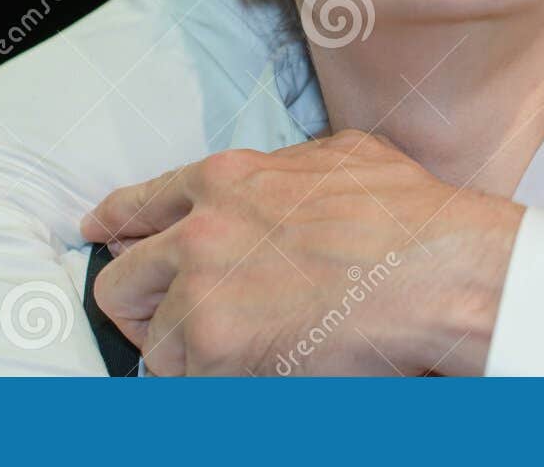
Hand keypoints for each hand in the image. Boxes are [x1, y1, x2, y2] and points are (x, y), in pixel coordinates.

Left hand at [79, 130, 524, 375]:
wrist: (439, 272)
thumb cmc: (410, 216)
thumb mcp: (341, 156)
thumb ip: (285, 168)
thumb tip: (275, 182)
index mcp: (227, 179)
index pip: (138, 205)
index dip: (116, 226)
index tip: (104, 237)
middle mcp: (200, 233)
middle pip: (119, 282)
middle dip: (136, 307)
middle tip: (164, 325)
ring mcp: (203, 296)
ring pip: (154, 346)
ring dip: (188, 357)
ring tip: (239, 359)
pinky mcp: (217, 354)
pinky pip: (190, 386)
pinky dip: (216, 388)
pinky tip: (257, 376)